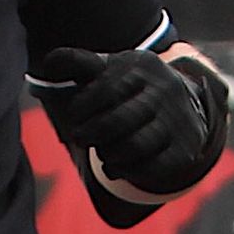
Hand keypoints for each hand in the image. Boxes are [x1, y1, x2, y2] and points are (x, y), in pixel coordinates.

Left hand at [28, 46, 227, 201]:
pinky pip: (151, 168)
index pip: (106, 90)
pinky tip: (116, 166)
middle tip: (80, 137)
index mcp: (143, 66)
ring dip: (108, 154)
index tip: (76, 115)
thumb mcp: (108, 68)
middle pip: (118, 121)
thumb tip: (49, 62)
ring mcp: (178, 121)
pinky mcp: (185, 150)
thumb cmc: (131, 87)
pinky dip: (128, 171)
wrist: (184, 105)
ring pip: (134, 147)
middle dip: (91, 133)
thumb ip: (77, 62)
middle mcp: (165, 91)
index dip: (82, 107)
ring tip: (101, 151)